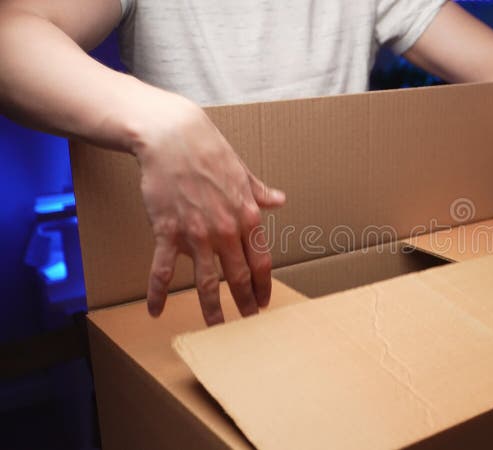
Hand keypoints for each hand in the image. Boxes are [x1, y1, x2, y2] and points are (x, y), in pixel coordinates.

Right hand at [130, 93, 285, 324]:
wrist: (173, 137)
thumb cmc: (209, 151)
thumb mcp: (242, 172)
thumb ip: (259, 192)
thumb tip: (280, 200)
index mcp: (247, 217)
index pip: (261, 261)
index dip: (263, 284)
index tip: (264, 300)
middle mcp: (225, 231)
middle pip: (238, 276)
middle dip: (244, 302)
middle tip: (247, 321)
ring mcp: (196, 234)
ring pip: (207, 281)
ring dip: (211, 308)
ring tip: (216, 328)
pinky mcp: (167, 232)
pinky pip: (163, 270)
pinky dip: (158, 293)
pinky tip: (157, 312)